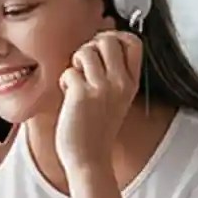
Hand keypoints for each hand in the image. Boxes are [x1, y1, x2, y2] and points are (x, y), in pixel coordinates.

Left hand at [56, 30, 142, 173]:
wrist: (90, 159)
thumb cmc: (97, 130)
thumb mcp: (115, 98)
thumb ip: (111, 73)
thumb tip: (97, 43)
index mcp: (131, 82)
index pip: (133, 42)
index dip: (114, 38)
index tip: (101, 50)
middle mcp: (120, 83)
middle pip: (109, 39)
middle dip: (91, 46)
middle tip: (84, 65)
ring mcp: (102, 88)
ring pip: (86, 50)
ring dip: (75, 63)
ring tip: (76, 81)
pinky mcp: (82, 95)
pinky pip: (69, 71)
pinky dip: (64, 80)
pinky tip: (67, 94)